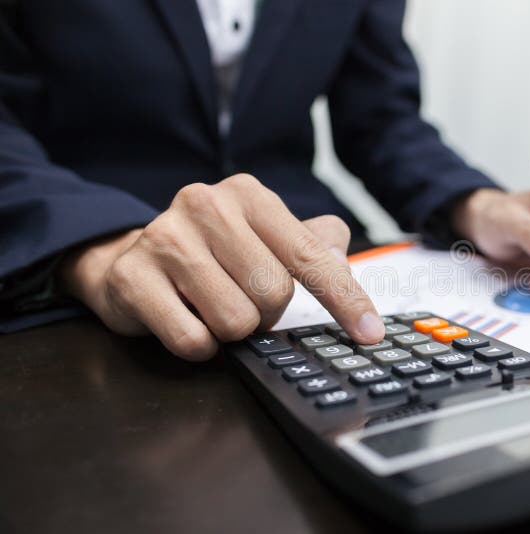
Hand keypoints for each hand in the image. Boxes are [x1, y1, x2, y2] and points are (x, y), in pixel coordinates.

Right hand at [58, 174, 384, 359]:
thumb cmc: (215, 252)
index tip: (369, 333)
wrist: (133, 257)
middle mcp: (207, 205)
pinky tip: (186, 318)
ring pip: (235, 321)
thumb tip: (339, 260)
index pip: (311, 257)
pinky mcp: (134, 278)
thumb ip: (312, 246)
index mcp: (249, 196)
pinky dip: (199, 345)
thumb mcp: (266, 238)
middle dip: (266, 313)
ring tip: (212, 306)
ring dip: (232, 330)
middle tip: (243, 300)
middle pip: (274, 294)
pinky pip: (193, 340)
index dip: (346, 300)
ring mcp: (165, 238)